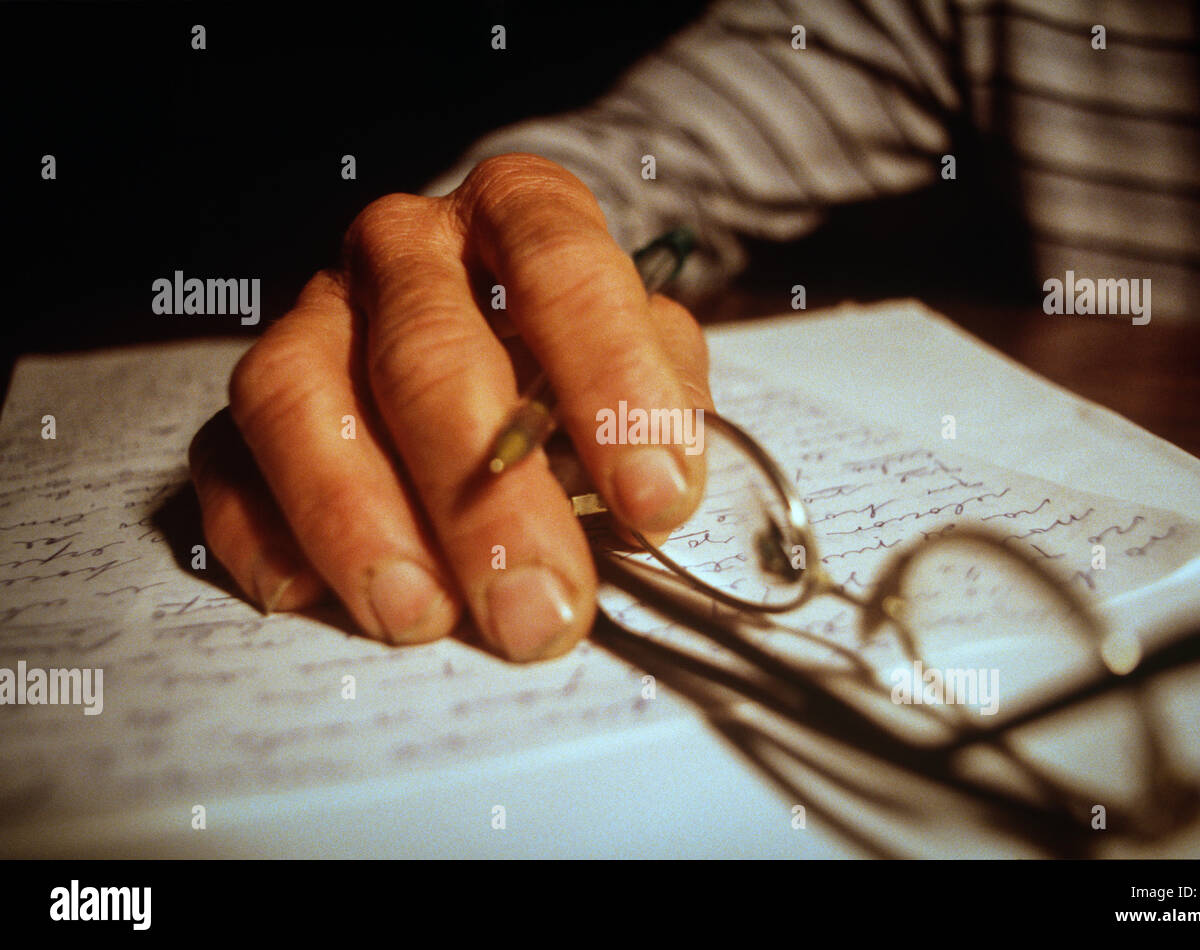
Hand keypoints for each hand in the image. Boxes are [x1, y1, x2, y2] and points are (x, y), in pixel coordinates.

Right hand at [188, 154, 711, 660]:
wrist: (487, 335)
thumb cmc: (578, 362)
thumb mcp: (648, 358)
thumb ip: (661, 405)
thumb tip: (656, 488)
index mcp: (516, 213)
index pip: (561, 266)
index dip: (611, 381)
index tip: (652, 497)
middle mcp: (406, 250)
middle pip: (427, 353)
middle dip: (488, 499)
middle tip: (538, 609)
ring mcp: (315, 317)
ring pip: (300, 395)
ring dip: (357, 517)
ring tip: (421, 615)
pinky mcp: (251, 404)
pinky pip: (227, 459)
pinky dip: (259, 530)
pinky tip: (307, 593)